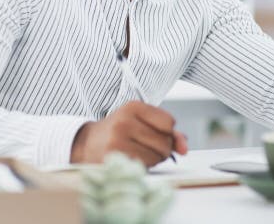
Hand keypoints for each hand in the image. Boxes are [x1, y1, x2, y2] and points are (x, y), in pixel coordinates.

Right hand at [70, 101, 187, 166]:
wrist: (88, 143)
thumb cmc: (120, 131)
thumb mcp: (142, 122)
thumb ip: (169, 131)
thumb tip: (184, 147)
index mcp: (133, 106)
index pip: (168, 122)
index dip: (168, 132)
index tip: (156, 133)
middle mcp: (125, 121)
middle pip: (165, 141)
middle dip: (163, 148)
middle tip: (149, 146)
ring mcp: (118, 140)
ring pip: (157, 156)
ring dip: (154, 159)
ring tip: (140, 152)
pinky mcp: (115, 157)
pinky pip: (145, 166)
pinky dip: (145, 166)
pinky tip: (133, 159)